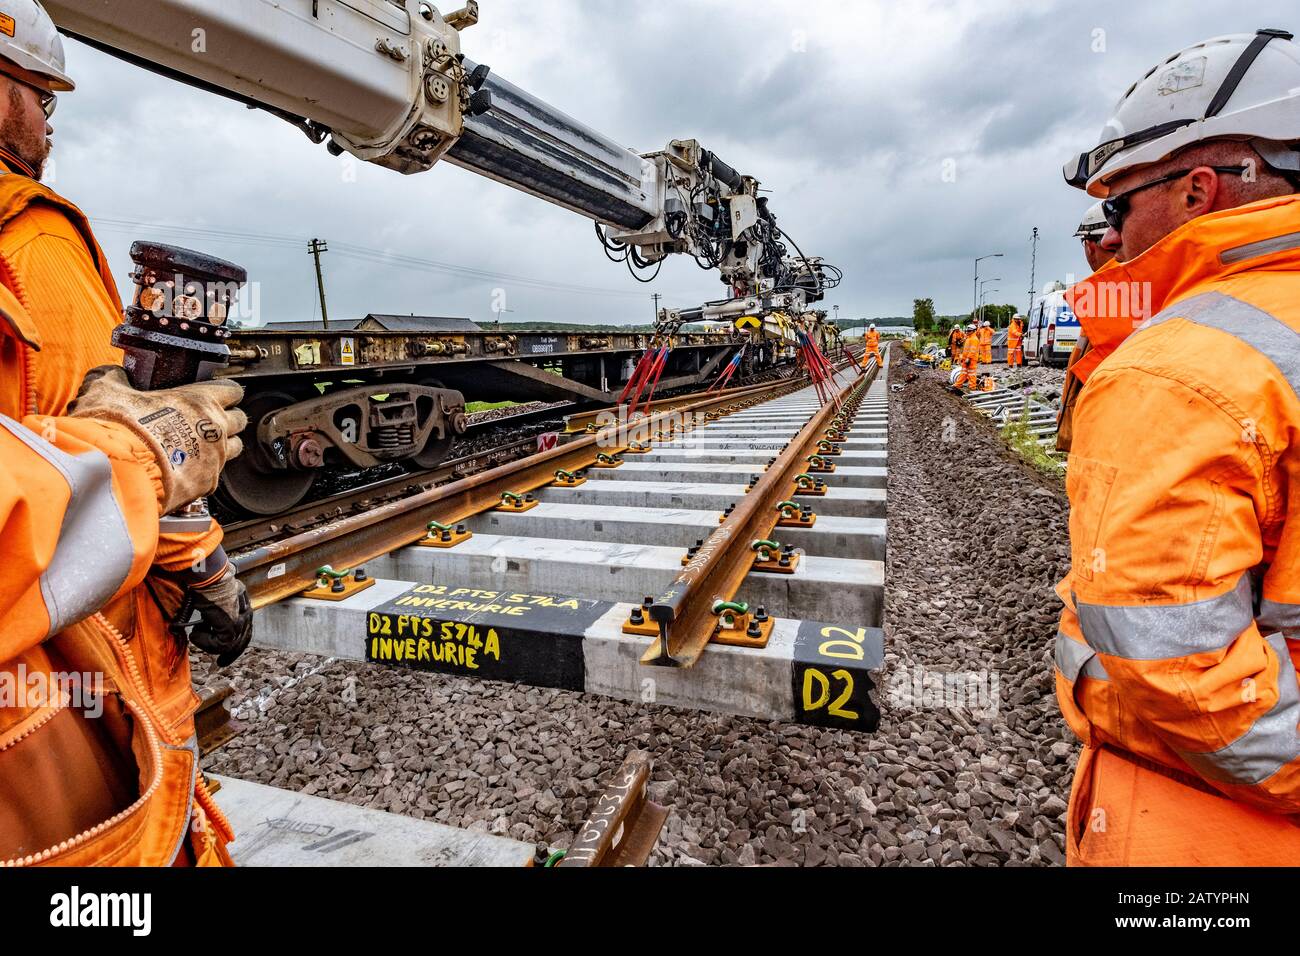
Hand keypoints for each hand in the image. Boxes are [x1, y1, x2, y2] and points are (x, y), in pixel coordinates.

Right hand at [69, 366, 246, 512]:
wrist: (116, 470)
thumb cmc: (116, 429)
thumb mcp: (107, 390)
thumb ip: (115, 379)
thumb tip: (113, 376)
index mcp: (199, 400)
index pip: (232, 390)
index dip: (227, 392)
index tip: (220, 394)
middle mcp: (214, 428)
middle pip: (239, 420)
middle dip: (229, 419)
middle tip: (209, 421)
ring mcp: (215, 458)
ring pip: (234, 448)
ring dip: (223, 446)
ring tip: (201, 447)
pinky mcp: (207, 484)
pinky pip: (216, 476)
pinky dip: (205, 472)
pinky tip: (187, 471)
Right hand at [184, 564, 253, 667]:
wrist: (208, 578)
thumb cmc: (206, 585)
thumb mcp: (214, 602)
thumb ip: (215, 615)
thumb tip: (207, 627)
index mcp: (244, 607)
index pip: (245, 631)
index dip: (236, 646)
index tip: (226, 656)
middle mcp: (246, 614)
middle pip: (241, 642)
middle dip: (230, 654)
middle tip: (220, 663)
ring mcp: (240, 621)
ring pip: (228, 645)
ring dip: (208, 643)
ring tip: (196, 633)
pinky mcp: (231, 626)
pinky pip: (220, 645)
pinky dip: (204, 642)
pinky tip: (195, 633)